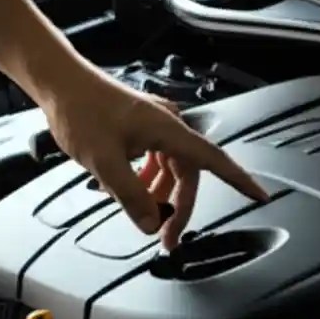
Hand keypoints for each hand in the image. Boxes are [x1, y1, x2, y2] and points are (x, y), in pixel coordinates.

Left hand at [40, 70, 267, 249]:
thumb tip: (151, 223)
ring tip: (145, 216)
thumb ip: (130, 195)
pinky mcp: (140, 128)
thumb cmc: (80, 109)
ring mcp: (153, 126)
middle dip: (179, 207)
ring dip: (160, 195)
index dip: (239, 181)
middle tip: (167, 236)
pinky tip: (132, 190)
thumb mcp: (104, 161)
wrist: (60, 82)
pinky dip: (148, 180)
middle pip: (188, 175)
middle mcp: (166, 127)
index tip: (259, 196)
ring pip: (170, 170)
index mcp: (168, 130)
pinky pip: (155, 160)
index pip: (214, 161)